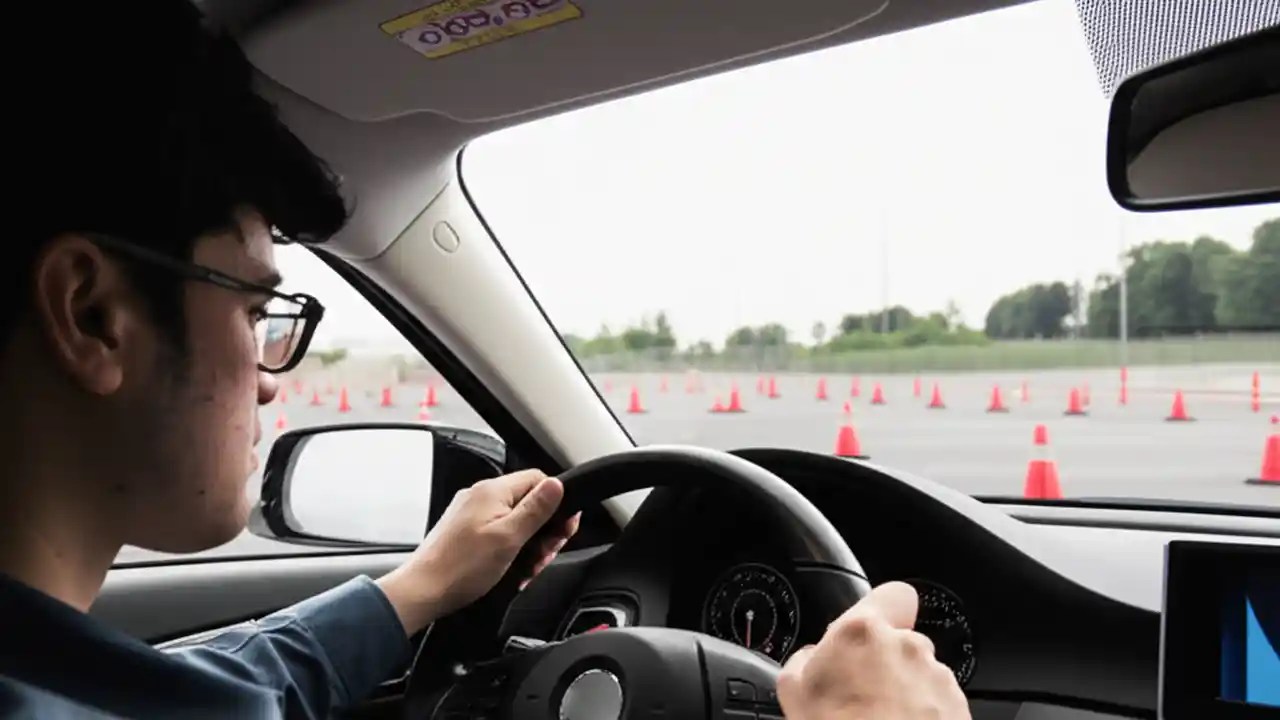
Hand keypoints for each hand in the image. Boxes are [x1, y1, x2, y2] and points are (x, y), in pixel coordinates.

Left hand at [376, 469, 579, 634]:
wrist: (423, 591)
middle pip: (528, 502)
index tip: (563, 529)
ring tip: (527, 567)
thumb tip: (557, 484)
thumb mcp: (509, 538)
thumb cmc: (461, 568)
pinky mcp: (466, 531)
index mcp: (492, 491)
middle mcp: (480, 496)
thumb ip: (536, 509)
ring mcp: (471, 513)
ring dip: (528, 543)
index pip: (538, 480)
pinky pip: (498, 532)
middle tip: (544, 554)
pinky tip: (511, 569)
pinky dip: (510, 548)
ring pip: (515, 520)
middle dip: (543, 529)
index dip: (556, 503)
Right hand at [777, 581, 970, 719]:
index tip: (867, 631)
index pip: (892, 594)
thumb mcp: (793, 695)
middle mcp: (907, 648)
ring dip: (904, 693)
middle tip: (859, 695)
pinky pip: (937, 705)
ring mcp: (937, 681)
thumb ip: (804, 663)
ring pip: (920, 675)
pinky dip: (922, 717)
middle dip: (884, 663)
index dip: (883, 608)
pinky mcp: (958, 711)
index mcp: (863, 633)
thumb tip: (810, 661)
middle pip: (901, 642)